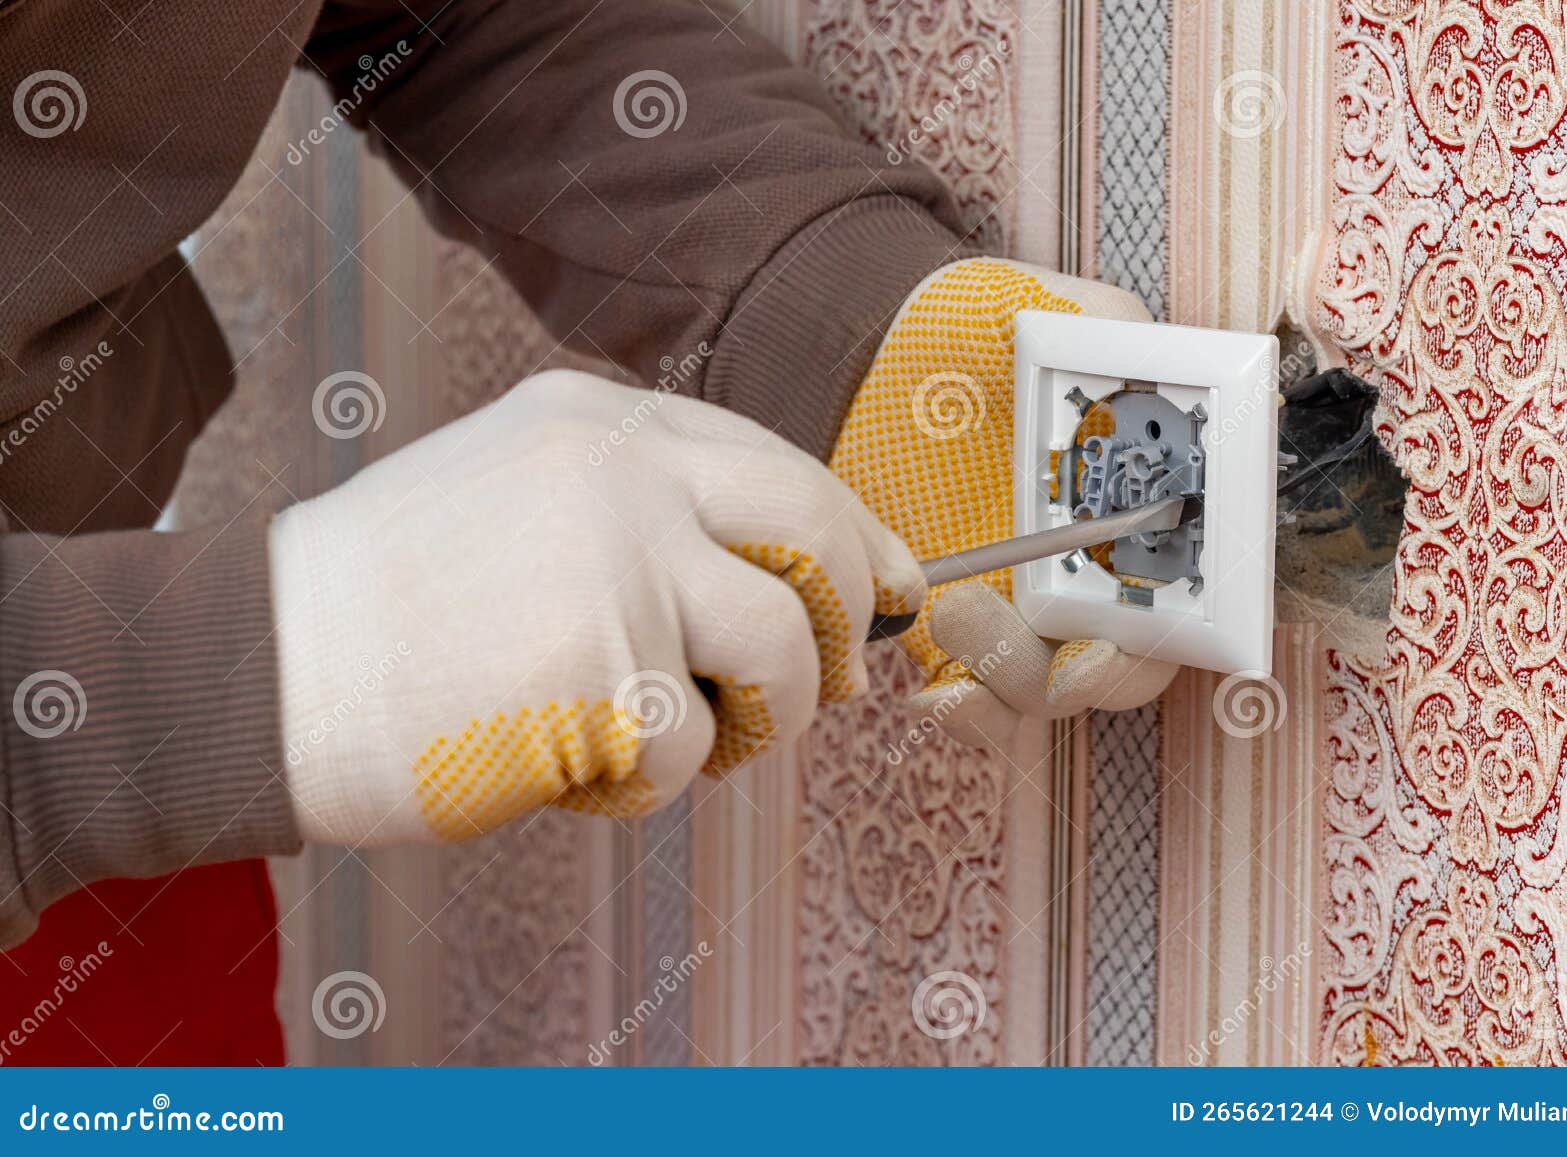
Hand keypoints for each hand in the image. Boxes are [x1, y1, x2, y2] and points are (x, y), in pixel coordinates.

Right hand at [269, 369, 922, 842]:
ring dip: (761, 718)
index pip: (778, 465)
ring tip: (683, 738)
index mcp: (601, 421)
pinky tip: (576, 767)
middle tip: (830, 679)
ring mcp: (618, 564)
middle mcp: (622, 472)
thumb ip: (649, 516)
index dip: (851, 535)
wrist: (260, 666)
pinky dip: (652, 781)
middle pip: (816, 532)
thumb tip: (791, 590)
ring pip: (782, 650)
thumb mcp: (520, 496)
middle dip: (850, 615)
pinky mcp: (603, 670)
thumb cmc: (388, 603)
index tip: (886, 590)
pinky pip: (692, 749)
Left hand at [829, 259, 1177, 748]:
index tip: (1131, 628)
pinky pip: (977, 706)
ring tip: (954, 620)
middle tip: (1057, 661)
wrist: (863, 353)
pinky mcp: (950, 631)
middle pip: (1127, 667)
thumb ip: (1113, 338)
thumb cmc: (967, 333)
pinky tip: (934, 698)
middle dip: (1094, 675)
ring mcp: (1022, 610)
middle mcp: (1091, 573)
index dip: (1184, 626)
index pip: (1193, 593)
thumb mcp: (1050, 311)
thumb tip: (1153, 362)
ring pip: (1049, 696)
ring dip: (1014, 684)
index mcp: (1133, 506)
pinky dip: (965, 717)